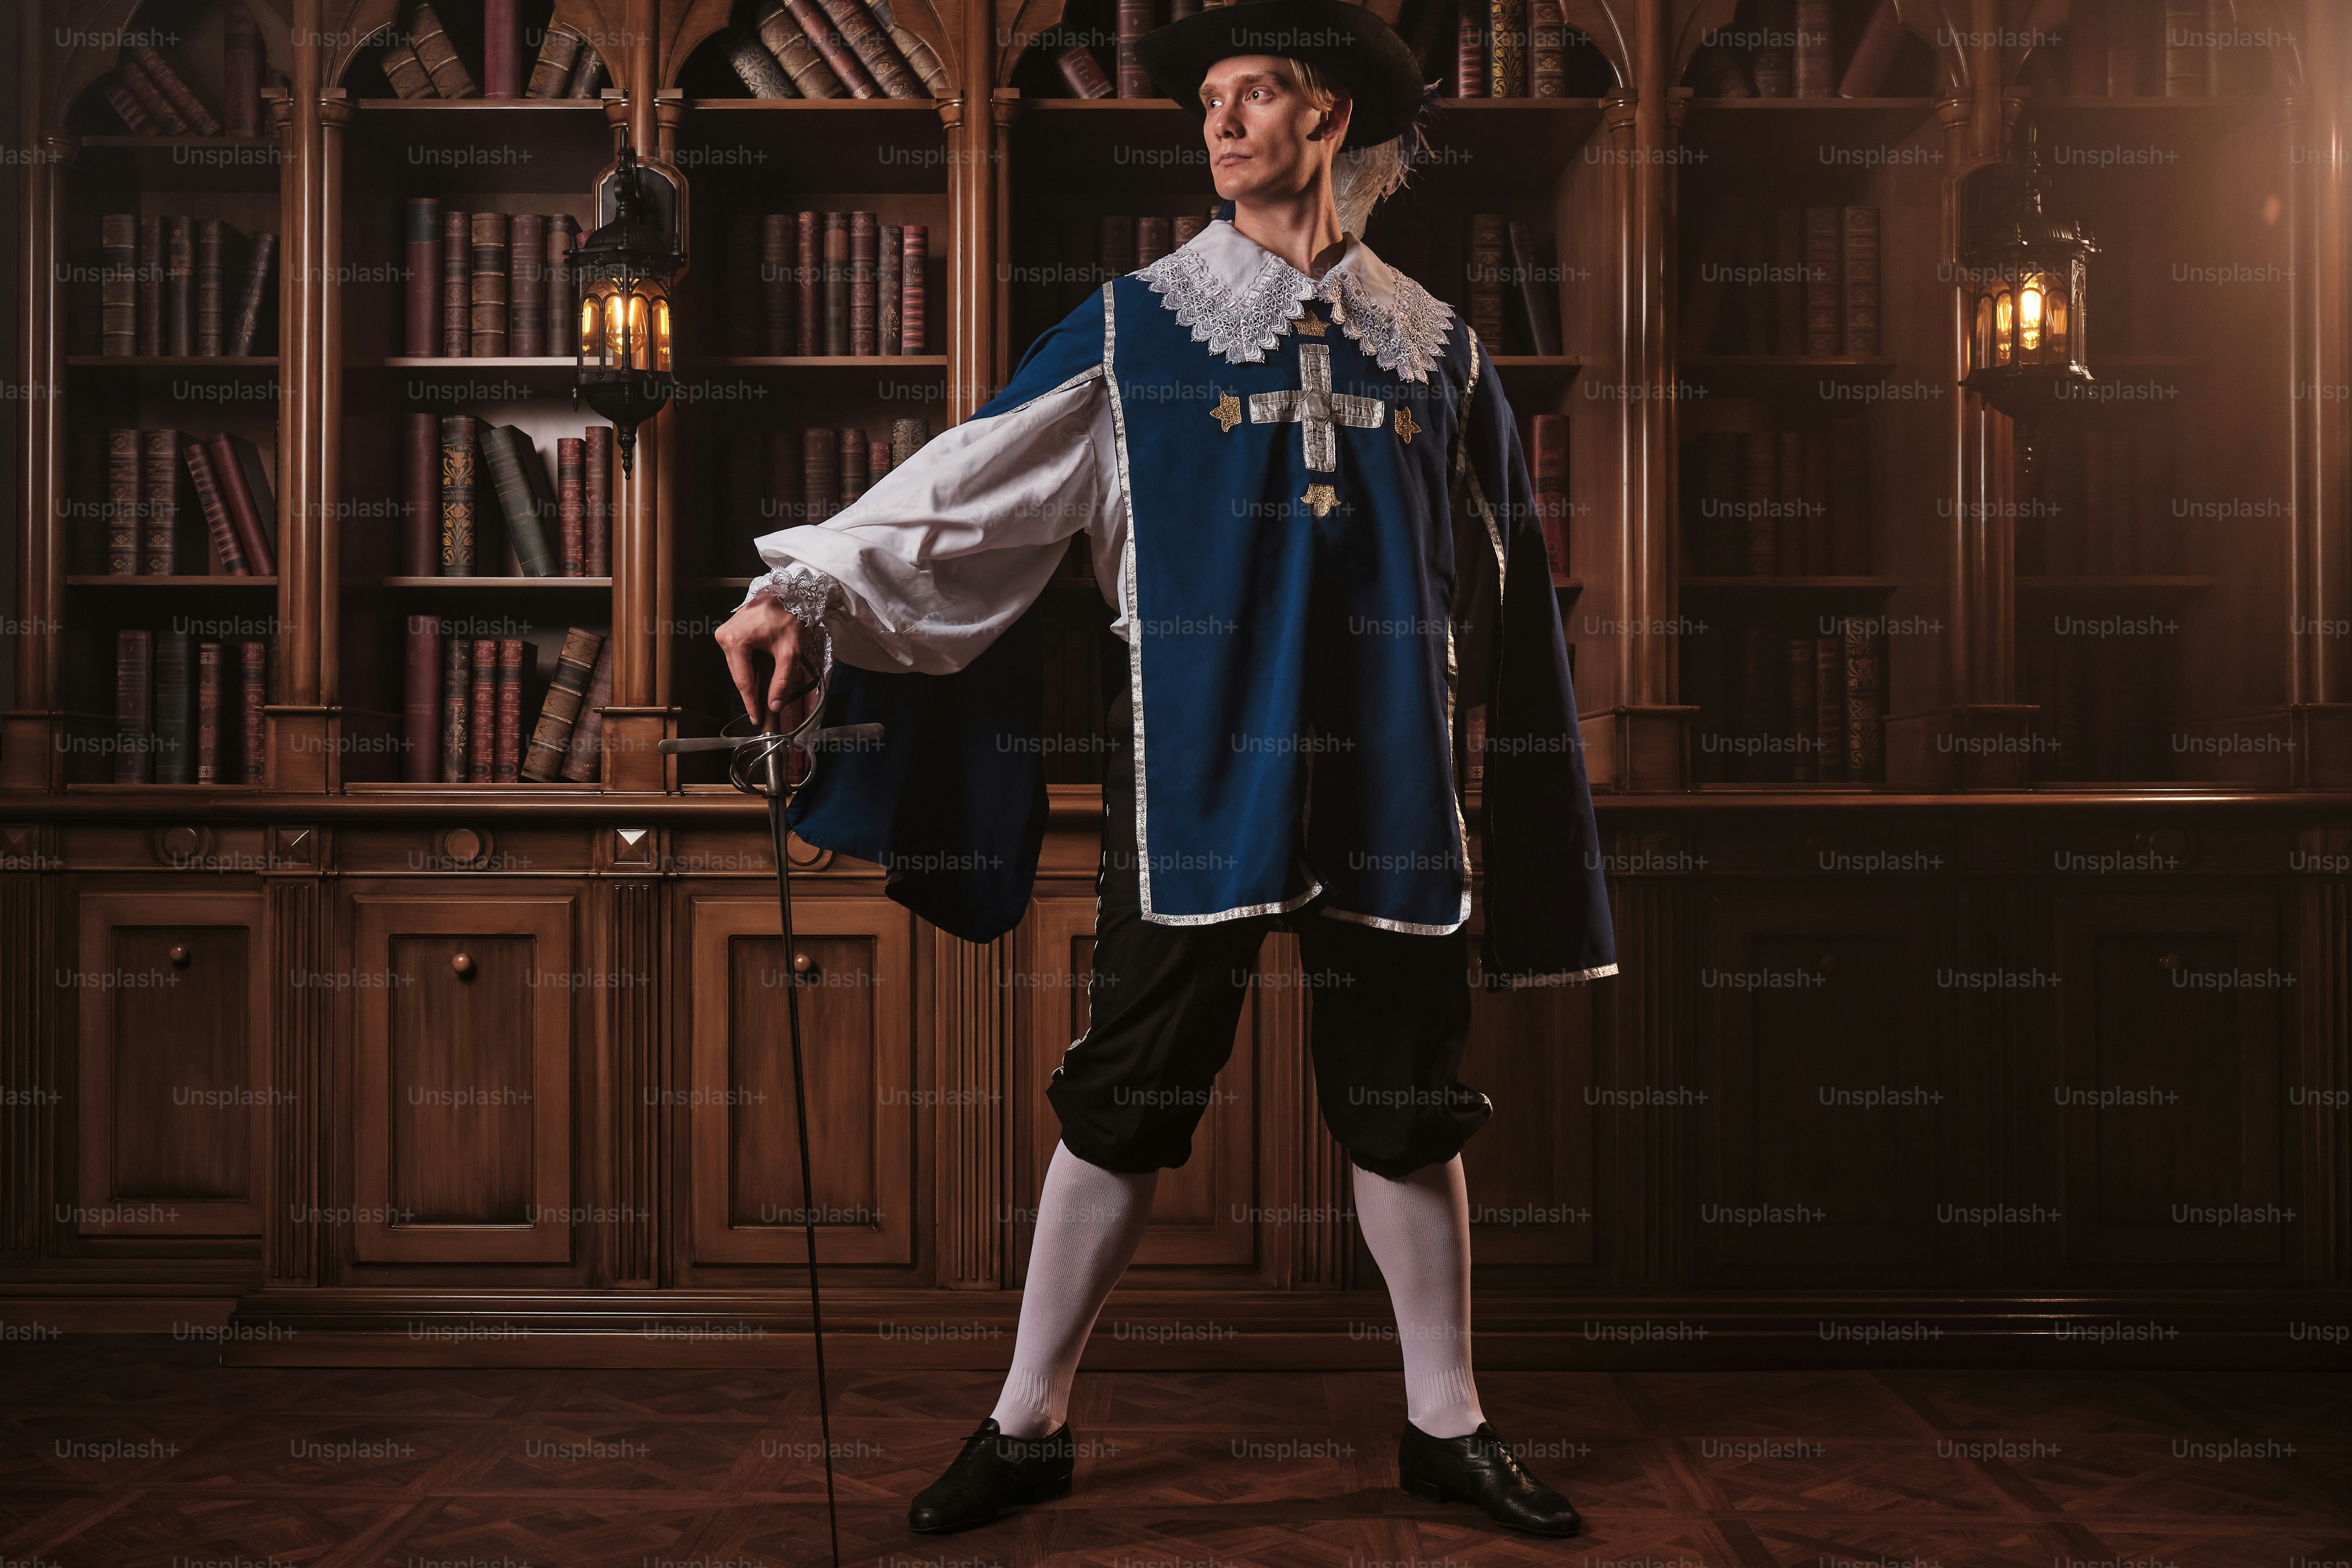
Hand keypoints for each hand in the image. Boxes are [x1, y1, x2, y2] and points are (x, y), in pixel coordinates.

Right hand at [715, 594, 817, 727]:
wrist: (786, 593)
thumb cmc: (788, 616)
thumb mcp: (790, 651)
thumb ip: (782, 680)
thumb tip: (775, 705)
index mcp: (736, 642)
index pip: (743, 681)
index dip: (751, 703)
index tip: (756, 718)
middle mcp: (725, 637)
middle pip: (739, 675)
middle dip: (752, 693)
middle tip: (763, 711)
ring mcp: (725, 634)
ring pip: (738, 668)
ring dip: (752, 679)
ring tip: (765, 692)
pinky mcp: (730, 633)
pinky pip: (738, 658)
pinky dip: (750, 667)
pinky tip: (761, 673)